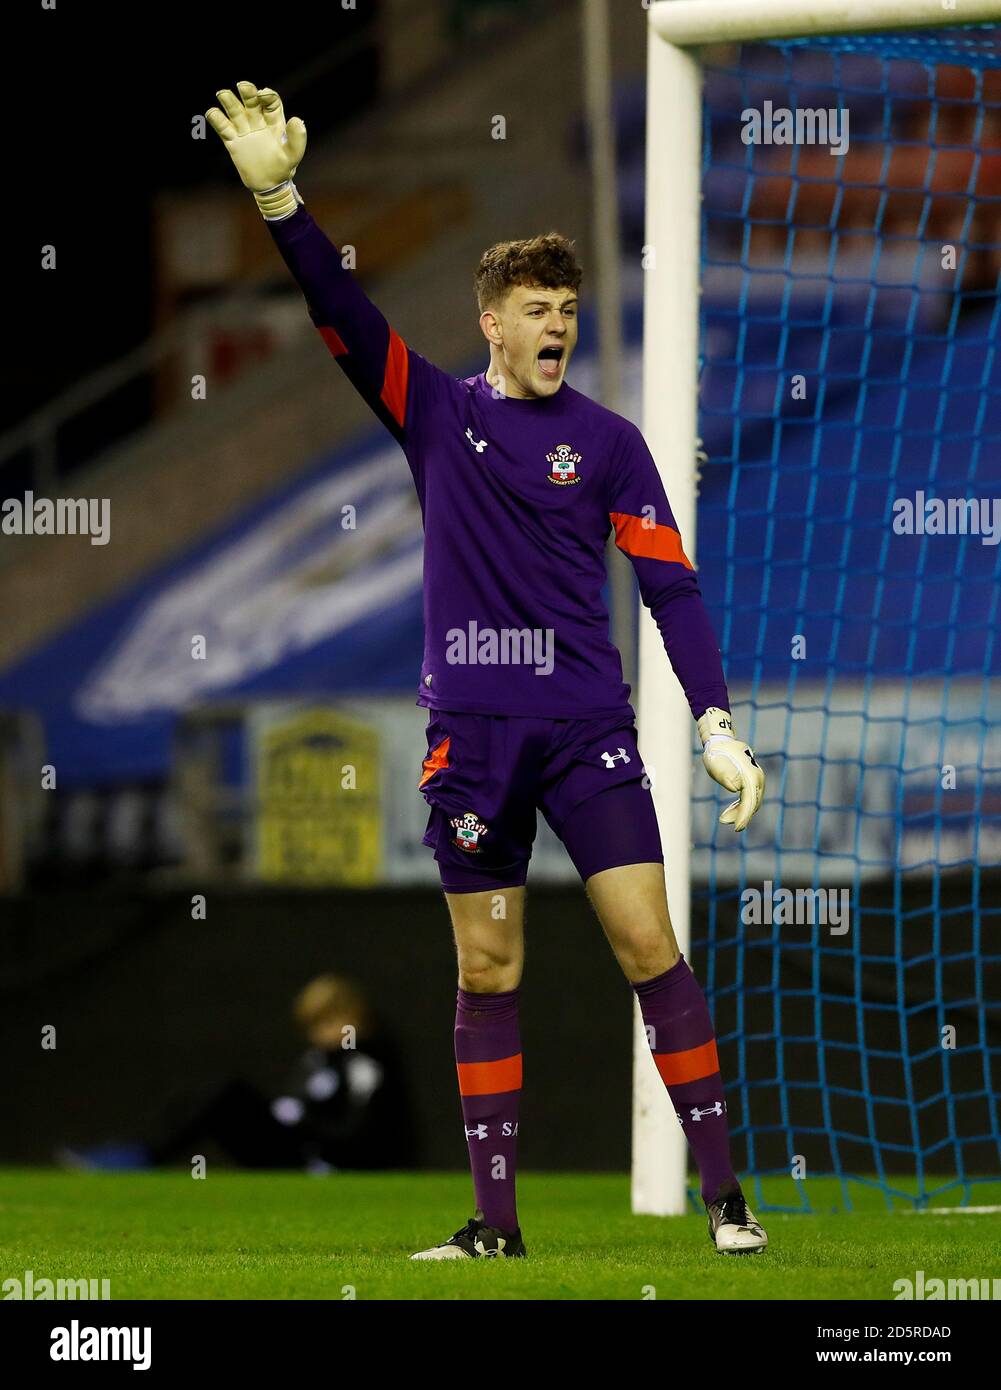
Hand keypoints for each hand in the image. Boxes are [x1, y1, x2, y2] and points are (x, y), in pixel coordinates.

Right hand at [206, 82, 305, 216]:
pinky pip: (222, 126)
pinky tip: (213, 113)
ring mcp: (244, 130)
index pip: (271, 101)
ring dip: (228, 100)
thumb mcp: (293, 155)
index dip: (267, 95)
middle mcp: (258, 121)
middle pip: (251, 100)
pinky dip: (215, 118)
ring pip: (234, 109)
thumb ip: (297, 139)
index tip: (262, 95)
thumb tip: (296, 119)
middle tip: (242, 86)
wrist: (268, 185)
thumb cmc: (283, 168)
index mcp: (274, 122)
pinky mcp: (232, 140)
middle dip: (247, 91)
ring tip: (223, 94)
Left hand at [697, 707, 764, 832]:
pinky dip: (740, 805)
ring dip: (740, 811)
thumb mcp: (715, 763)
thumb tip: (736, 788)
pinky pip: (749, 797)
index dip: (744, 816)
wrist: (719, 740)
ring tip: (724, 818)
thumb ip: (725, 774)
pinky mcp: (751, 779)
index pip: (749, 800)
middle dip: (740, 816)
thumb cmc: (716, 752)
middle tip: (724, 821)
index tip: (737, 828)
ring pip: (752, 801)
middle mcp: (757, 777)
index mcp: (749, 774)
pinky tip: (730, 811)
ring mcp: (756, 778)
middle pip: (753, 803)